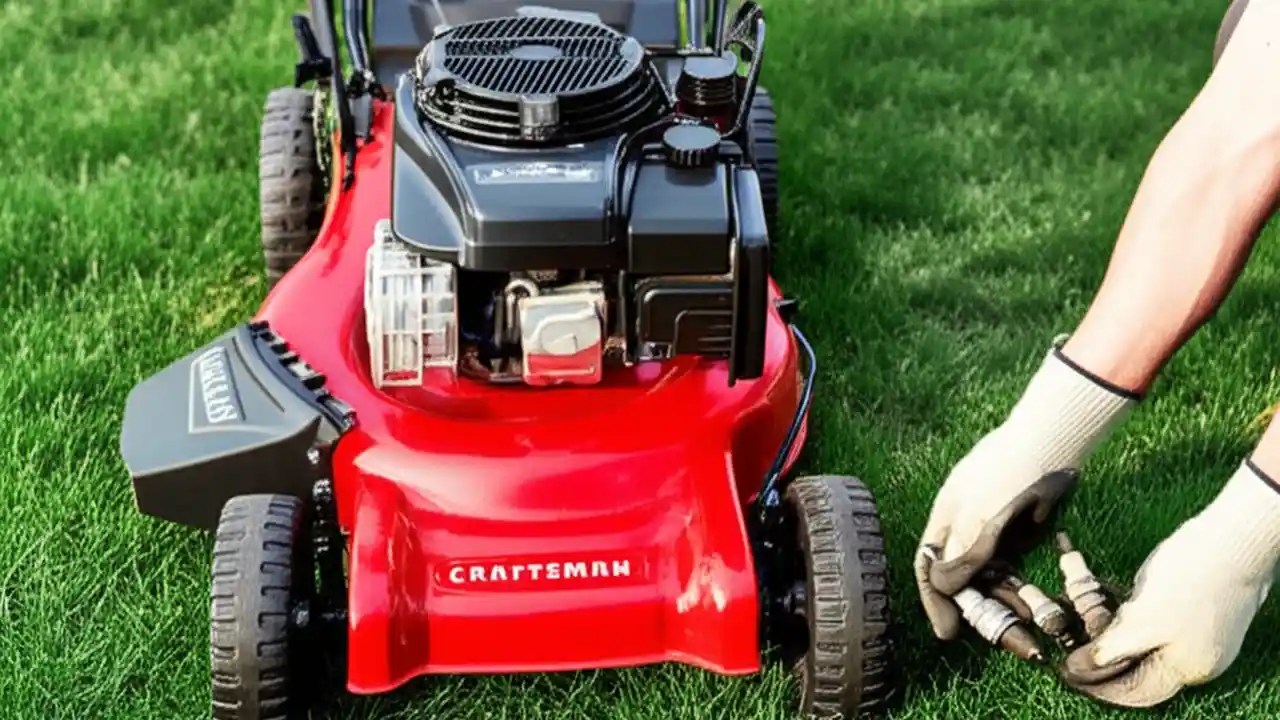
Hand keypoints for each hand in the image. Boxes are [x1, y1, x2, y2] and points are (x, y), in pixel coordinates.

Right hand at [915, 425, 1077, 639]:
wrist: (1052, 439)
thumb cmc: (1007, 471)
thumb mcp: (978, 515)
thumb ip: (960, 554)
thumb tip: (943, 588)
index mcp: (944, 521)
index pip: (930, 570)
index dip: (937, 602)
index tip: (949, 632)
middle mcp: (964, 531)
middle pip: (963, 580)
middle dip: (981, 612)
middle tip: (1008, 639)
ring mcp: (992, 532)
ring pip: (992, 580)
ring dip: (1007, 604)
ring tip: (1031, 626)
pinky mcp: (1021, 533)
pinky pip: (1016, 570)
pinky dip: (1024, 589)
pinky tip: (1040, 606)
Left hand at [1062, 463, 1279, 706]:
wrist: (1231, 539)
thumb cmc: (1190, 581)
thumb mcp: (1144, 621)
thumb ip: (1114, 649)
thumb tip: (1084, 669)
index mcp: (1185, 668)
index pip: (1136, 691)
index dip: (1098, 684)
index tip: (1067, 670)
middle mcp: (1193, 655)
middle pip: (1137, 663)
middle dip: (1101, 651)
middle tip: (1068, 642)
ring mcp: (1194, 630)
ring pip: (1139, 634)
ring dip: (1106, 622)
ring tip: (1073, 608)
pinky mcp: (1189, 603)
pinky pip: (1147, 613)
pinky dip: (1122, 604)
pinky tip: (1097, 587)